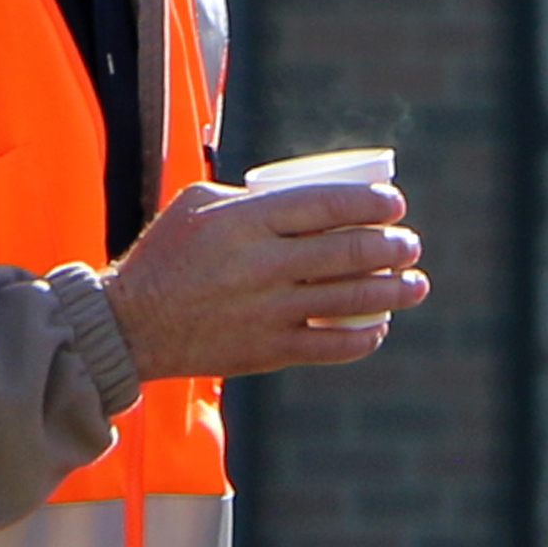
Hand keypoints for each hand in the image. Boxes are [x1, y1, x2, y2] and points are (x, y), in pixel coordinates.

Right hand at [104, 177, 426, 377]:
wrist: (132, 325)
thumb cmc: (167, 256)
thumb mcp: (198, 205)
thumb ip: (252, 198)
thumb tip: (305, 196)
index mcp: (247, 222)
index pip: (327, 206)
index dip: (372, 205)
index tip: (395, 206)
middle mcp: (263, 266)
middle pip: (349, 253)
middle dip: (393, 247)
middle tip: (410, 245)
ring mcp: (268, 311)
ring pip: (351, 300)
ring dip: (394, 292)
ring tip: (415, 284)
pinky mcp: (268, 350)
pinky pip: (331, 346)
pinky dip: (364, 337)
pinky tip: (379, 327)